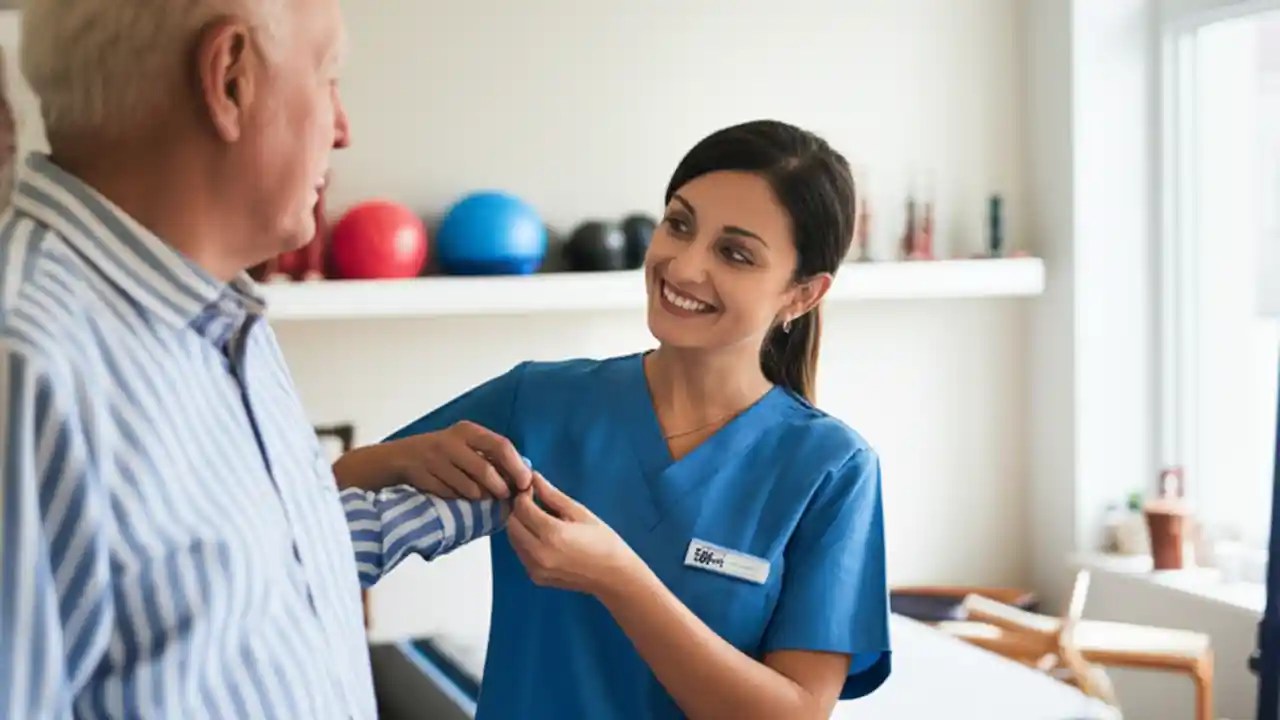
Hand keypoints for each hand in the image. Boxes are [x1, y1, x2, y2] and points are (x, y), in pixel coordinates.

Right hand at [380, 421, 531, 499]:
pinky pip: (450, 494)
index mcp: (468, 431)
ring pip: (469, 487)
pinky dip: (459, 498)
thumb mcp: (466, 444)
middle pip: (485, 469)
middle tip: (505, 495)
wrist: (402, 456)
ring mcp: (435, 460)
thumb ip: (490, 455)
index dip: (517, 467)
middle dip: (500, 486)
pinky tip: (460, 496)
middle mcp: (451, 442)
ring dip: (480, 496)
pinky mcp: (423, 477)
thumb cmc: (443, 452)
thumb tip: (521, 475)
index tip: (525, 482)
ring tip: (484, 497)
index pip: (501, 446)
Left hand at [507, 473, 645, 596]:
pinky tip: (543, 537)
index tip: (531, 489)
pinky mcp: (535, 577)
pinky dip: (525, 541)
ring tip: (539, 519)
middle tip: (533, 502)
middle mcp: (538, 553)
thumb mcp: (580, 512)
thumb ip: (552, 495)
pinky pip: (521, 553)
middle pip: (512, 524)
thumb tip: (533, 477)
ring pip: (513, 539)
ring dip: (520, 526)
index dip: (523, 495)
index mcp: (552, 534)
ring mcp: (535, 568)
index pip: (521, 508)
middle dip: (519, 510)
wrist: (613, 576)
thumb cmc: (603, 541)